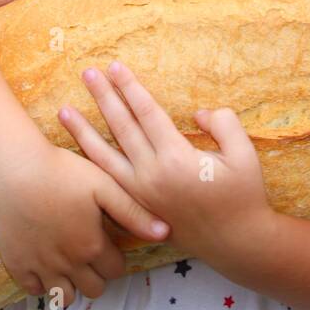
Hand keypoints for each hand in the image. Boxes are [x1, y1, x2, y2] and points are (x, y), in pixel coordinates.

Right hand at [0, 143, 170, 309]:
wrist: (15, 170)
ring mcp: (42, 267)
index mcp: (92, 246)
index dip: (115, 258)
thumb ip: (134, 212)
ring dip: (71, 284)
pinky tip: (45, 261)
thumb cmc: (62, 172)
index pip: (116, 270)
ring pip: (65, 297)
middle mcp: (69, 263)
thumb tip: (164, 232)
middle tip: (90, 253)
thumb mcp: (104, 186)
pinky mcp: (17, 265)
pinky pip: (34, 290)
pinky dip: (42, 282)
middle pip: (94, 289)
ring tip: (69, 262)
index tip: (108, 243)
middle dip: (97, 275)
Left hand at [58, 59, 274, 261]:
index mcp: (177, 158)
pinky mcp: (137, 206)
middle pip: (121, 128)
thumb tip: (198, 114)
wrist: (235, 242)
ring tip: (64, 110)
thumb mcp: (245, 154)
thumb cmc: (244, 196)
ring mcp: (140, 193)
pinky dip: (91, 162)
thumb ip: (224, 124)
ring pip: (104, 156)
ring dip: (83, 131)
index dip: (130, 88)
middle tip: (87, 74)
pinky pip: (107, 179)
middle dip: (104, 97)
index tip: (116, 67)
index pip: (147, 113)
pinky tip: (79, 149)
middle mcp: (152, 175)